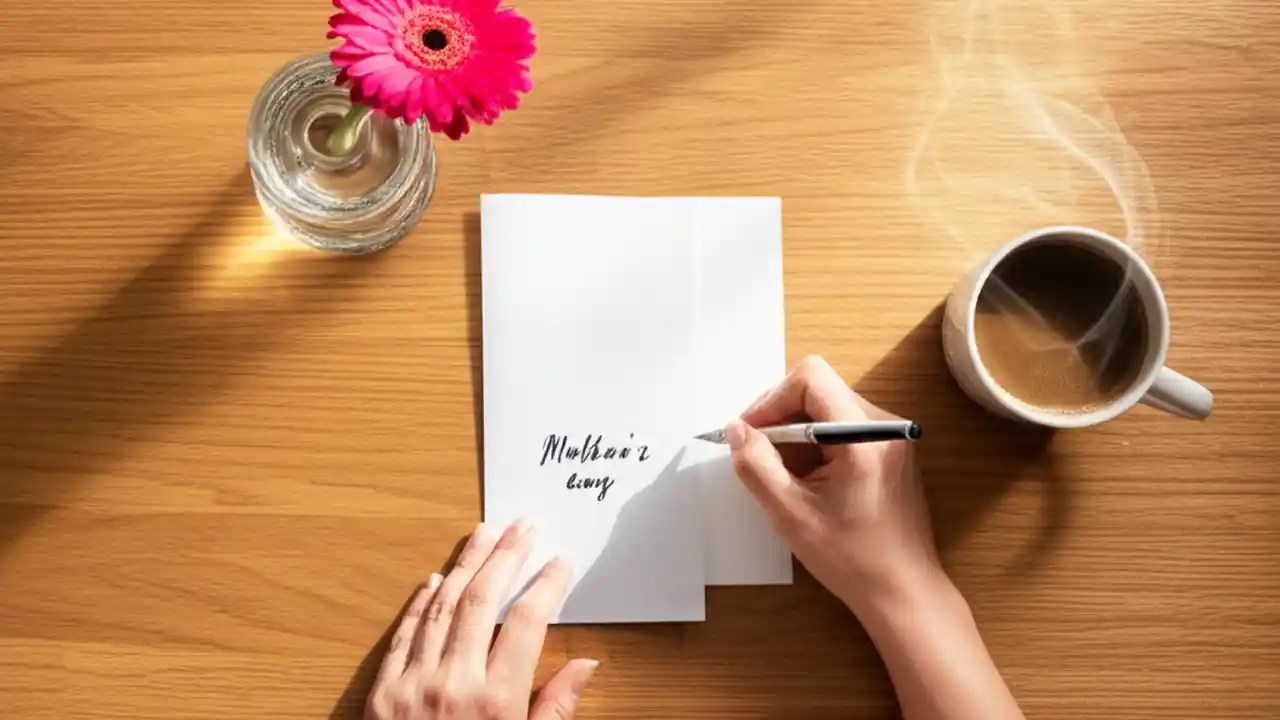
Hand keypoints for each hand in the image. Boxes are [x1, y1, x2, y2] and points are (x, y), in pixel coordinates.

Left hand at [366, 520, 598, 719]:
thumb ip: (555, 710)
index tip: (560, 560)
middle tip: (523, 524)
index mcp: (496, 702)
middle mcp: (452, 685)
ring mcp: (411, 687)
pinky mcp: (380, 695)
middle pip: (483, 601)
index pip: (528, 621)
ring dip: (465, 565)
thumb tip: (587, 665)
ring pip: (441, 607)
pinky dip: (421, 603)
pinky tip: (437, 579)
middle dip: (506, 556)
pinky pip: (402, 635)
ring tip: (484, 535)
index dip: (546, 584)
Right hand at [726, 355, 943, 616]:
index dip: (771, 399)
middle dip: (781, 417)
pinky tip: (809, 481)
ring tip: (786, 476)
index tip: (750, 433)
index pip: (811, 378)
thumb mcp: (791, 515)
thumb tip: (736, 430)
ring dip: (797, 433)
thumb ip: (758, 466)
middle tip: (759, 456)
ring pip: (828, 407)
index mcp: (865, 435)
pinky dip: (816, 444)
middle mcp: (886, 425)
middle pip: (819, 389)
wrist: (904, 592)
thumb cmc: (852, 559)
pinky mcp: (892, 449)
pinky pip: (843, 426)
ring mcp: (893, 436)